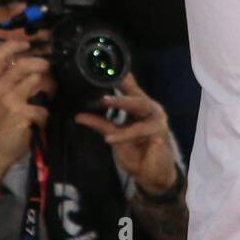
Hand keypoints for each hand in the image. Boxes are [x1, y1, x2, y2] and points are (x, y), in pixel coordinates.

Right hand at [0, 39, 54, 171]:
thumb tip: (38, 70)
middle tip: (49, 71)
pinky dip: (46, 117)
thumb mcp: (2, 102)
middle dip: (43, 64)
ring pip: (38, 80)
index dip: (13, 45)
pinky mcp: (20, 114)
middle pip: (24, 64)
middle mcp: (1, 89)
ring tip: (49, 98)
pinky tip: (40, 123)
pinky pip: (43, 108)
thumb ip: (14, 85)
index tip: (28, 44)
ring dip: (50, 89)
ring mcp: (10, 101)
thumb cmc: (2, 127)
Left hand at [74, 69, 179, 194]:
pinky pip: (138, 130)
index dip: (120, 76)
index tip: (106, 64)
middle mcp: (149, 108)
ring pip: (138, 106)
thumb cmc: (136, 153)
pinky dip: (123, 134)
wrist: (151, 175)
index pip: (129, 87)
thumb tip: (79, 115)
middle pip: (134, 93)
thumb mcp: (114, 136)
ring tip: (104, 101)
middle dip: (119, 85)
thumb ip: (101, 124)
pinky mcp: (159, 131)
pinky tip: (110, 139)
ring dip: (121, 103)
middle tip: (103, 79)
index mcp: (139, 106)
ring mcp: (156, 118)